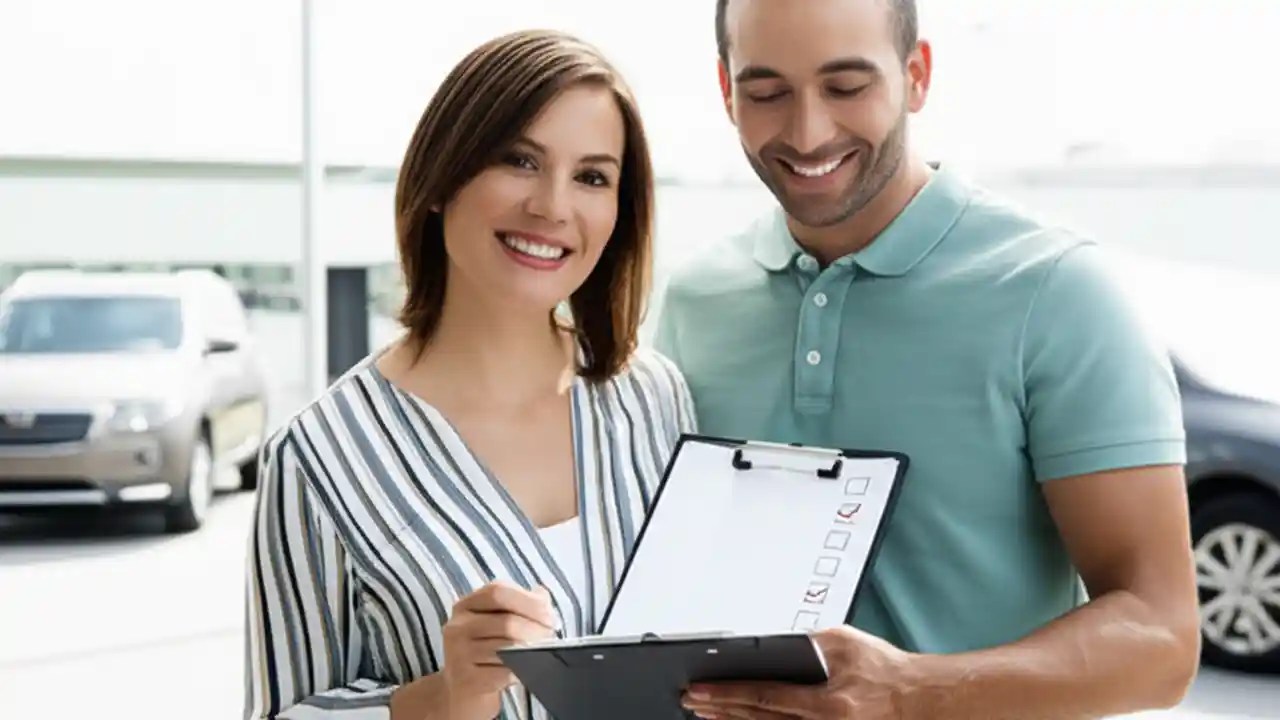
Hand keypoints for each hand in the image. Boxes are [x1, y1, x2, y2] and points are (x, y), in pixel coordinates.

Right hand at [440, 581, 557, 718]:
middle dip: (536, 630)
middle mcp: (457, 627)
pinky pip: (502, 674)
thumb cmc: (488, 649)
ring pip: (505, 649)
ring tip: (541, 652)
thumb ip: (522, 603)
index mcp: (466, 605)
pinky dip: (519, 672)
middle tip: (550, 638)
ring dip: (531, 651)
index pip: (498, 592)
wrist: (464, 689)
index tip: (549, 616)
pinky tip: (523, 671)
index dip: (528, 601)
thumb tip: (543, 598)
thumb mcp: (499, 620)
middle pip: (506, 622)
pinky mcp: (465, 680)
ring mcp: (457, 654)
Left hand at [682, 626, 916, 719]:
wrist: (922, 701)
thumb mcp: (846, 643)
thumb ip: (807, 642)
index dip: (726, 693)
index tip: (697, 689)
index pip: (764, 695)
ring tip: (704, 713)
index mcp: (829, 700)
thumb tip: (771, 647)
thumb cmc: (886, 670)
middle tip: (690, 700)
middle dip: (719, 710)